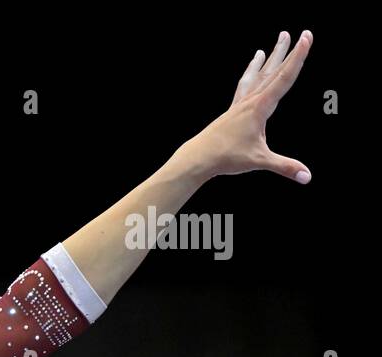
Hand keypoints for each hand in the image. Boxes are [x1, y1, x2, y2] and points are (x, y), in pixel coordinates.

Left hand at [179, 30, 312, 183]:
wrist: (197, 158)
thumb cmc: (225, 157)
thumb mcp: (259, 161)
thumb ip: (285, 166)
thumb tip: (307, 176)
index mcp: (259, 107)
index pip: (284, 77)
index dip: (298, 57)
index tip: (306, 37)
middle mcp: (249, 101)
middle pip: (271, 71)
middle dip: (285, 52)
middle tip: (295, 32)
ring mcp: (239, 105)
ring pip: (256, 77)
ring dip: (265, 61)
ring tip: (269, 46)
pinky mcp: (232, 112)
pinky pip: (243, 87)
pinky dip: (250, 76)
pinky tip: (251, 73)